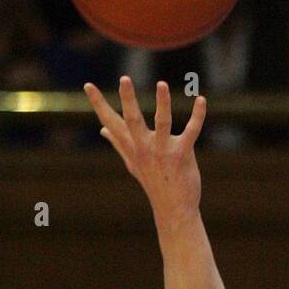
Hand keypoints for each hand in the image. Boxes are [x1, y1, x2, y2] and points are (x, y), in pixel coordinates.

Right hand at [84, 77, 204, 230]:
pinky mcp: (182, 155)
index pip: (111, 123)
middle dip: (128, 99)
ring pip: (162, 123)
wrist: (173, 209)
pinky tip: (200, 100)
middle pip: (133, 120)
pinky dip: (197, 115)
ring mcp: (163, 152)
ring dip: (163, 103)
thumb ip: (119, 143)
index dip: (99, 104)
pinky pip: (191, 131)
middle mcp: (144, 148)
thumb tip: (102, 130)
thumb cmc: (154, 183)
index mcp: (132, 147)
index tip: (87, 85)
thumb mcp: (133, 163)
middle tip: (124, 78)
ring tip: (161, 84)